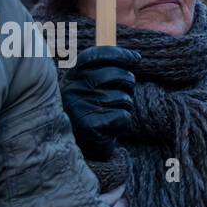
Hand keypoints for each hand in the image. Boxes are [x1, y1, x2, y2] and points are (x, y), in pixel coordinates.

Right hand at [60, 46, 140, 161]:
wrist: (73, 151)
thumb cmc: (87, 116)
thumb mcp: (88, 90)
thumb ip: (104, 72)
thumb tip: (135, 58)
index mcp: (70, 78)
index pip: (95, 56)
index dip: (119, 54)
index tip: (136, 58)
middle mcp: (72, 90)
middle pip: (117, 75)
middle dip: (127, 85)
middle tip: (119, 98)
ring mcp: (80, 107)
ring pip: (124, 97)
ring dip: (124, 107)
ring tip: (108, 117)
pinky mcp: (91, 126)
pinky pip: (124, 116)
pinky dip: (122, 123)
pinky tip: (109, 129)